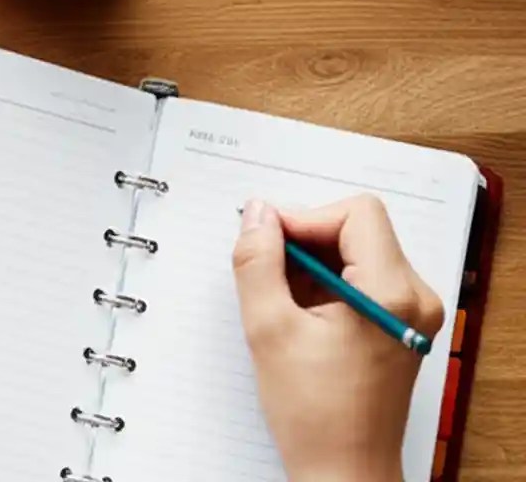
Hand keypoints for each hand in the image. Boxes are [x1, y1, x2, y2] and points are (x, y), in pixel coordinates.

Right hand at [232, 195, 444, 481]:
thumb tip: (256, 215)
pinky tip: (299, 314)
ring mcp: (411, 312)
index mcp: (392, 294)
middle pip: (358, 229)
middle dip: (305, 241)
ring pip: (357, 251)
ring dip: (312, 263)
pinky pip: (362, 277)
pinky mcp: (400, 323)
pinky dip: (325, 283)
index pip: (356, 214)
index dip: (305, 218)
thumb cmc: (314, 413)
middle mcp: (414, 297)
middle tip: (267, 272)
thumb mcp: (269, 328)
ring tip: (281, 301)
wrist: (343, 469)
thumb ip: (258, 262)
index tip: (267, 240)